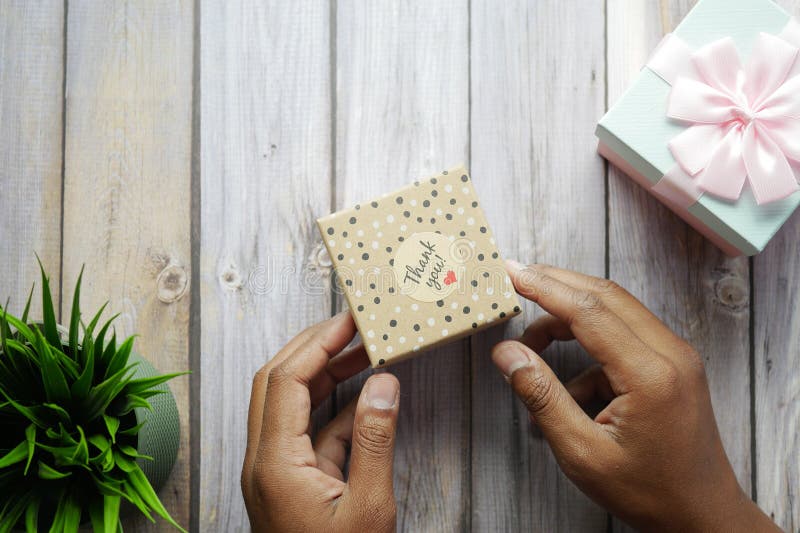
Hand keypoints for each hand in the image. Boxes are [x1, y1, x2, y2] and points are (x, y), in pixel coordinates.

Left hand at [242, 311, 399, 531]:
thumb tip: (383, 383)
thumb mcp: (368, 509)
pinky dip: (334, 406)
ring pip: (289, 402)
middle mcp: (264, 460)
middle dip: (312, 346)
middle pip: (276, 381)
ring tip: (362, 350)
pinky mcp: (290, 480)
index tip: (348, 320)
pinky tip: (366, 396)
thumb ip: (373, 441)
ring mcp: (274, 469)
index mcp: (274, 463)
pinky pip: (308, 431)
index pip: (285, 380)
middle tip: (351, 324)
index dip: (316, 342)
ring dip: (322, 372)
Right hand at [494, 261, 778, 531]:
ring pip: (614, 311)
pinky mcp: (672, 364)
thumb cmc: (648, 491)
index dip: (544, 287)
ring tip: (530, 345)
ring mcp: (675, 356)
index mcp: (650, 374)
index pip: (589, 311)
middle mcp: (670, 353)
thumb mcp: (582, 453)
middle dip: (555, 284)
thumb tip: (507, 353)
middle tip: (515, 279)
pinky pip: (624, 336)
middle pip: (604, 296)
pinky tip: (567, 387)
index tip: (510, 272)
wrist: (702, 515)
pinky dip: (589, 348)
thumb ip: (543, 396)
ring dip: (569, 317)